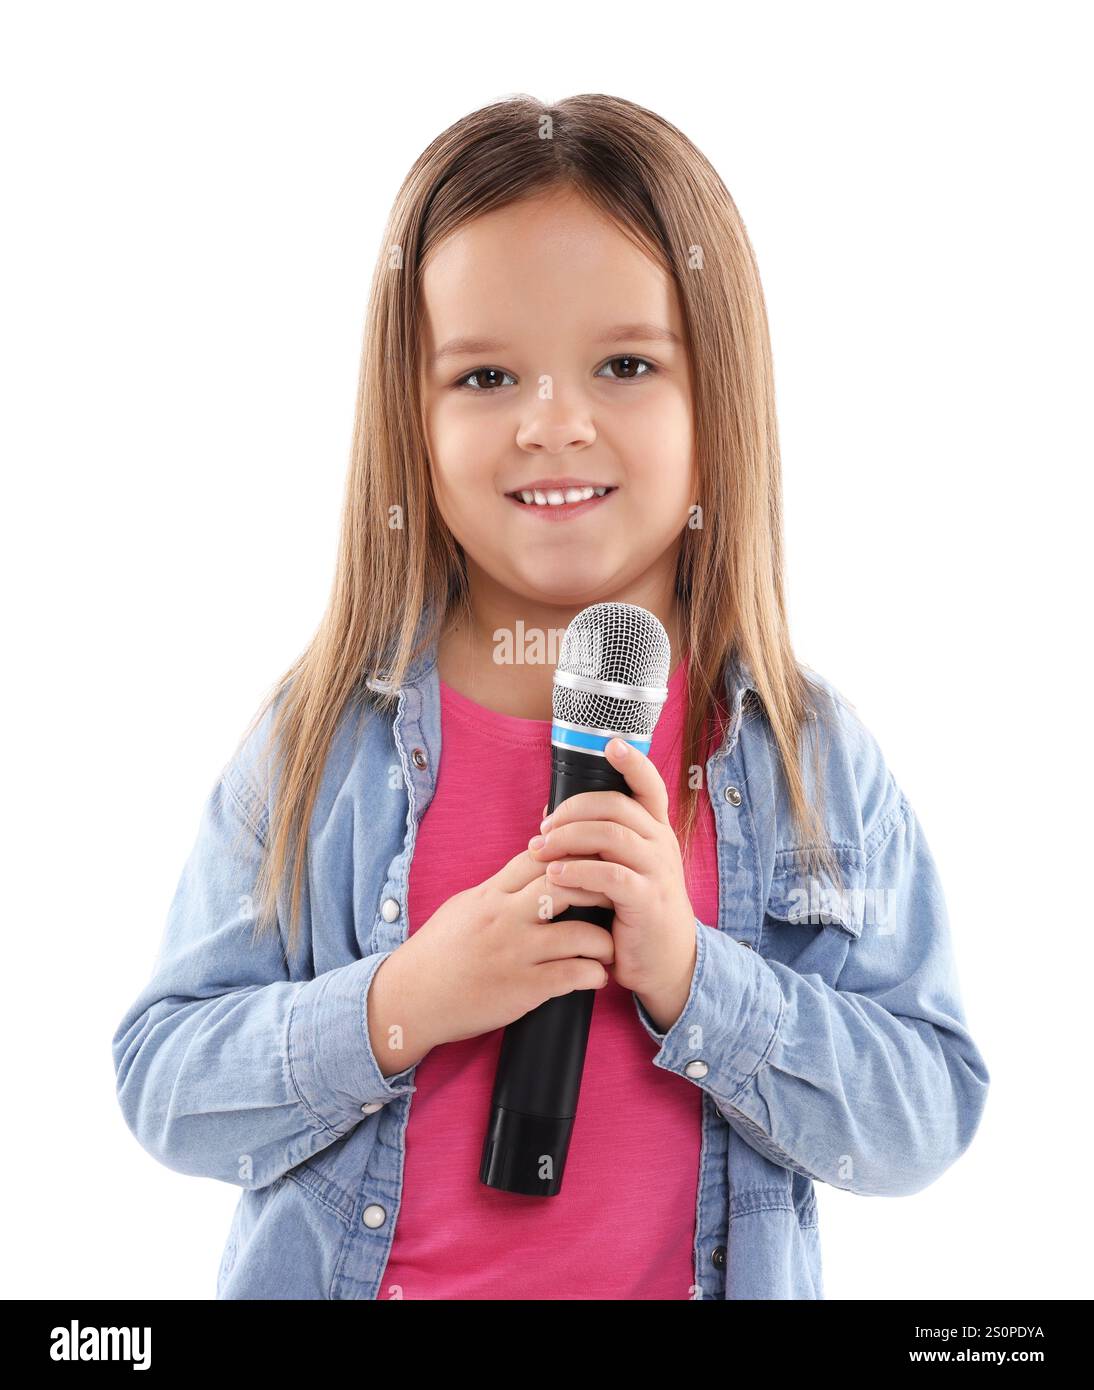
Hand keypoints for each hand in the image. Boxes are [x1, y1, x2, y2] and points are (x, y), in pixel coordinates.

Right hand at [385, 846, 615, 1056]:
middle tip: (616, 899)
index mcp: (490, 895)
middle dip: (599, 888)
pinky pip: (572, 976)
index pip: (540, 857)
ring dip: (604, 941)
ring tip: (609, 947)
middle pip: (566, 885)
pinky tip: (597, 976)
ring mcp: (515, 953)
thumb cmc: (436, 954)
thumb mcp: (463, 908)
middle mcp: (504, 918)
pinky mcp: (522, 988)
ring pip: (580, 934)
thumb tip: (529, 868)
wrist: (410, 999)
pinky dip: (594, 975)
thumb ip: (498, 889)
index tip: (594, 861)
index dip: (573, 853)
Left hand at [529, 739, 697, 1031]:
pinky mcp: (647, 901)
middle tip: (542, 827)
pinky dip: (577, 872)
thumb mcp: (623, 868)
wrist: (663, 962)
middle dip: (572, 810)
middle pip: (616, 805)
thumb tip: (552, 814)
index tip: (609, 744)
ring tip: (539, 850)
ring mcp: (658, 871)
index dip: (632, 762)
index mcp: (655, 831)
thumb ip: (599, 841)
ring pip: (611, 835)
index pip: (650, 786)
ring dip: (568, 838)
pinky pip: (609, 876)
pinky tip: (554, 876)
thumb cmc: (633, 911)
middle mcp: (660, 844)